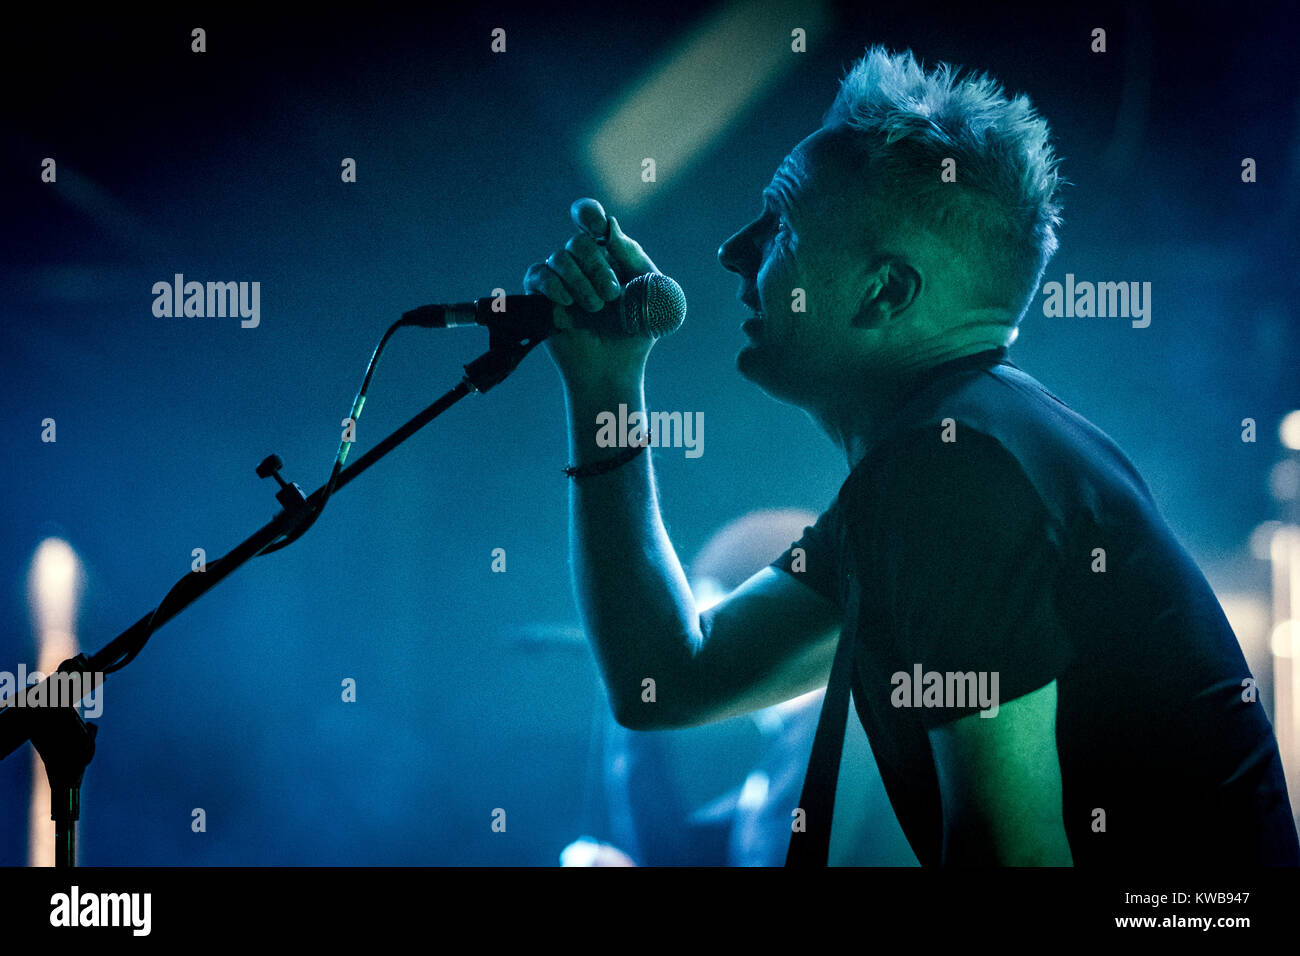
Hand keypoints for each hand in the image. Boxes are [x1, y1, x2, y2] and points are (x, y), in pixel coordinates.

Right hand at [523, 198, 659, 389]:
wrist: (613, 369)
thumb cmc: (635, 332)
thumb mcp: (648, 291)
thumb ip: (634, 257)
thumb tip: (611, 229)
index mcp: (607, 253)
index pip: (588, 216)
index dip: (588, 214)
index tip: (599, 229)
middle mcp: (580, 262)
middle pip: (579, 241)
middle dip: (598, 267)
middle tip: (612, 295)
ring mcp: (559, 278)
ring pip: (559, 257)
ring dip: (581, 282)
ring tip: (595, 308)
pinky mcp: (540, 297)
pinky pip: (538, 274)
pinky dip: (554, 285)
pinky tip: (568, 303)